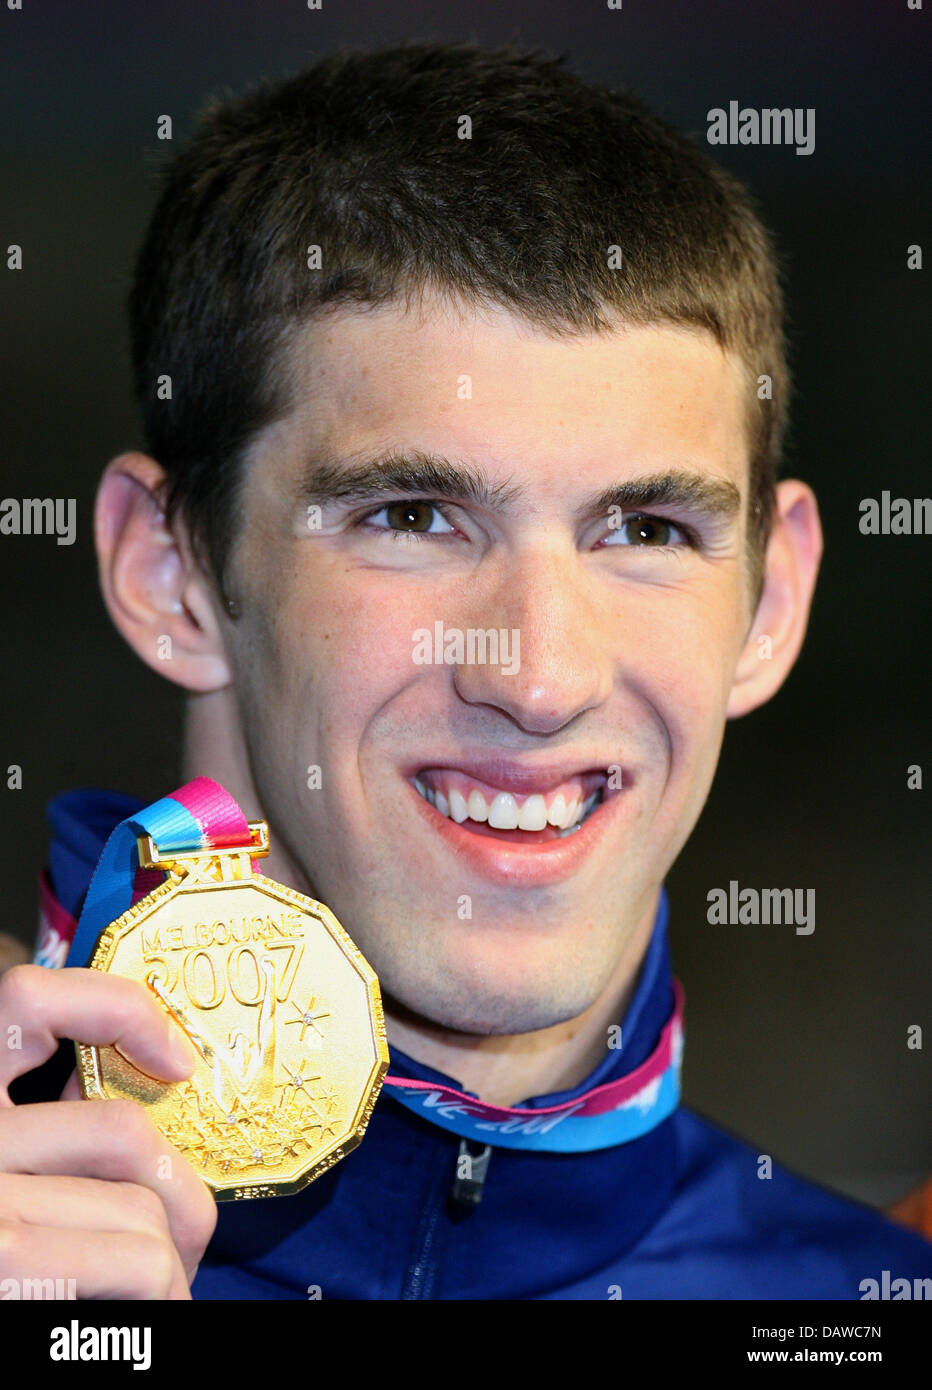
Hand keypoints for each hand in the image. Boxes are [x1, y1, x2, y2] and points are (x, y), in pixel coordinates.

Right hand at [0, 965, 216, 1298]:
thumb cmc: (12, 1259)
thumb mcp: (4, 1165)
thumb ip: (42, 1128)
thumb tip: (143, 1090)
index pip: (29, 997)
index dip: (118, 1008)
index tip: (175, 1060)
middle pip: (120, 1128)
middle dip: (174, 1193)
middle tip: (183, 1235)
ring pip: (141, 1204)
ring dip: (171, 1257)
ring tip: (158, 1288)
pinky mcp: (7, 1263)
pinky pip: (140, 1259)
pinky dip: (165, 1294)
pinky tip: (145, 1314)